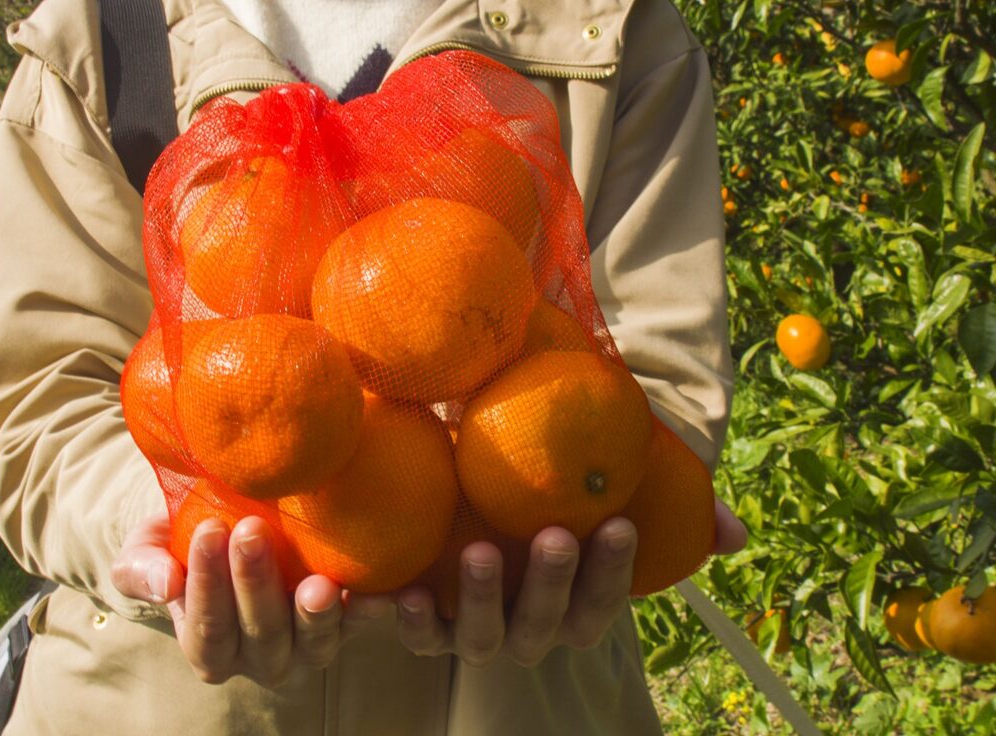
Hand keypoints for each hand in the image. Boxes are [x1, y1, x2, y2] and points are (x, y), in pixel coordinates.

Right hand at [112, 513, 390, 686]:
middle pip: (261, 633)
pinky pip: (361, 623)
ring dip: (317, 615)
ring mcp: (307, 643)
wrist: (229, 525)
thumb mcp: (146, 551)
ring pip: (313, 642)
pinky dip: (371, 609)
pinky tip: (383, 591)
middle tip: (252, 531)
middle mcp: (261, 658)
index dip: (206, 583)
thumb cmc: (180, 542)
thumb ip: (143, 567)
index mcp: (210, 649)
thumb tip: (164, 584)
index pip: (208, 628)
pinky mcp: (346, 620)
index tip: (208, 530)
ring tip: (319, 584)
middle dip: (255, 584)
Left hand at [395, 495, 747, 667]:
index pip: (603, 604)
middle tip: (554, 535)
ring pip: (482, 638)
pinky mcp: (427, 620)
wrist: (481, 494)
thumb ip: (679, 513)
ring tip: (478, 552)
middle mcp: (529, 628)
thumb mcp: (615, 494)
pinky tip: (399, 592)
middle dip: (552, 583)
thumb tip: (733, 536)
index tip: (618, 524)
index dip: (613, 572)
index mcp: (574, 606)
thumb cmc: (560, 498)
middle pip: (545, 625)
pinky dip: (406, 621)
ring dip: (482, 600)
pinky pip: (416, 634)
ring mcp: (476, 628)